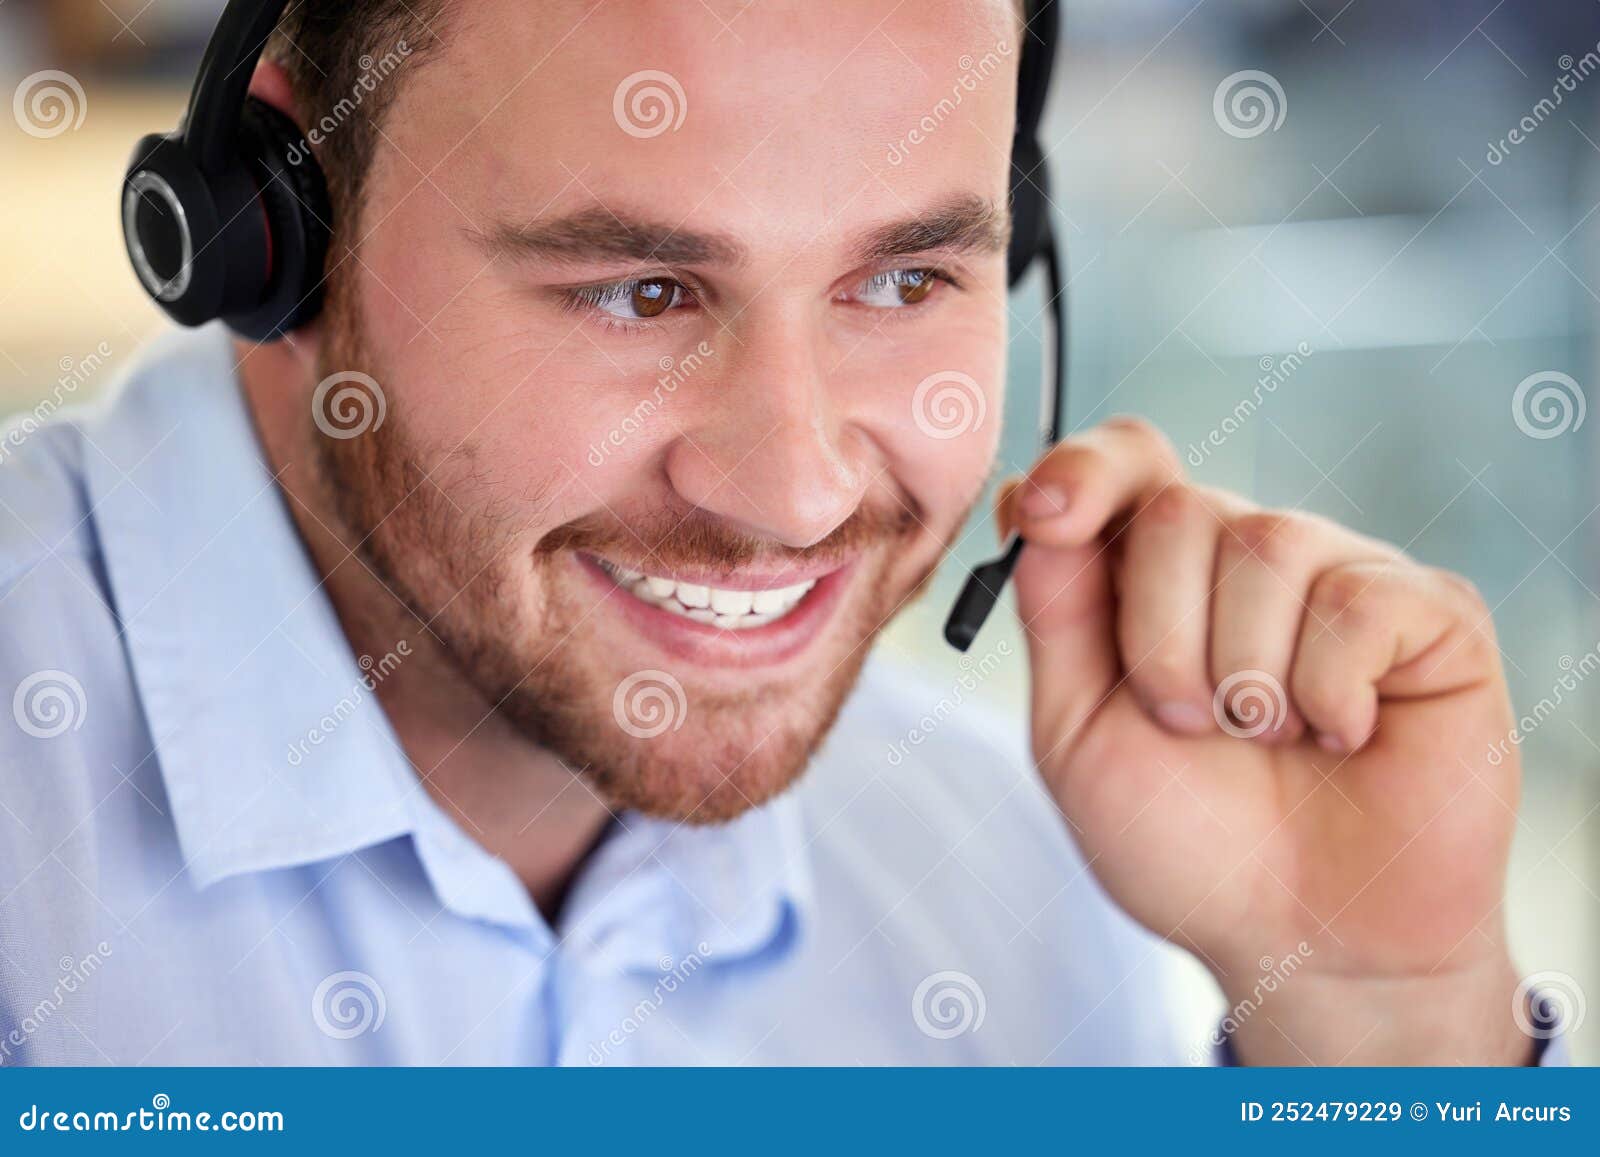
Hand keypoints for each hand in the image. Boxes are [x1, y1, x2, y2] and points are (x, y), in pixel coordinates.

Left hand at [1005, 416, 1531, 1064]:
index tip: (1046, 515)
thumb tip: (1027, 495)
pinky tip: (1343, 738)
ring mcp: (1343, 578)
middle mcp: (1251, 560)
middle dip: (1158, 636)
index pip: (1129, 463)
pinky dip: (1329, 691)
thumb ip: (1055, 613)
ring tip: (1266, 742)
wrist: (1300, 941)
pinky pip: (1357, 600)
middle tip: (1187, 724)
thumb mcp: (1079, 733)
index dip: (1085, 469)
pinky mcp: (1430, 614)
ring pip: (1266, 543)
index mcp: (1162, 578)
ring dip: (1241, 674)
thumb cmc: (1189, 842)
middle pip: (1179, 508)